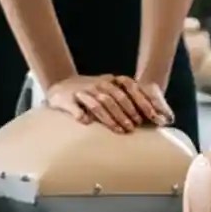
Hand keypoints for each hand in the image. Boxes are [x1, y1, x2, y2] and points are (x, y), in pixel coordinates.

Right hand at [45, 74, 171, 132]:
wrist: (59, 85)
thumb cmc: (89, 92)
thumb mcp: (106, 89)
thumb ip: (123, 99)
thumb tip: (148, 114)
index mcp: (110, 81)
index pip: (129, 87)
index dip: (140, 101)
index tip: (150, 115)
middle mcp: (97, 84)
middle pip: (115, 97)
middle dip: (127, 112)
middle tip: (134, 126)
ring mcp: (83, 91)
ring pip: (99, 103)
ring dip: (110, 117)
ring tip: (119, 129)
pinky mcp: (67, 99)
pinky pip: (76, 106)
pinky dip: (81, 114)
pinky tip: (86, 122)